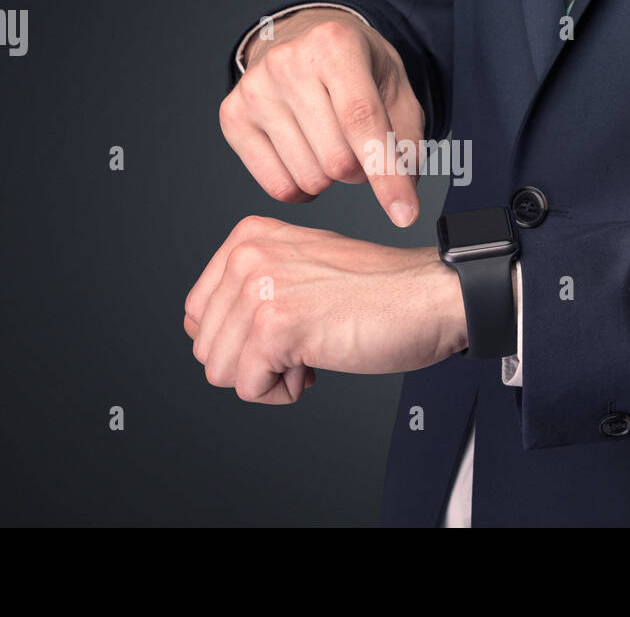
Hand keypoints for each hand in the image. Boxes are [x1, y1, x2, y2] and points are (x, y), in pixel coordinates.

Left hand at [184, 215, 466, 402]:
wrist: (431, 296)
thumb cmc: (382, 290)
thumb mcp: (302, 266)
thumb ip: (253, 285)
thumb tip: (207, 333)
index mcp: (248, 237)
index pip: (198, 313)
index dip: (241, 338)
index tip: (287, 327)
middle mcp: (247, 256)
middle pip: (206, 346)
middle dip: (254, 360)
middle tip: (305, 342)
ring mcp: (259, 290)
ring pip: (221, 371)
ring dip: (269, 376)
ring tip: (312, 350)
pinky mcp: (276, 328)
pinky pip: (249, 388)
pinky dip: (284, 391)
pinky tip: (317, 364)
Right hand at [221, 8, 424, 226]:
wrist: (302, 41)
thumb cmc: (356, 69)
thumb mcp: (396, 90)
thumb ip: (407, 143)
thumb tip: (401, 203)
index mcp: (334, 43)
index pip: (362, 122)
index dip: (387, 174)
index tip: (405, 215)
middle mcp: (287, 62)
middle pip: (337, 161)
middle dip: (359, 171)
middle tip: (358, 148)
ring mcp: (254, 90)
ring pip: (309, 178)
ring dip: (331, 178)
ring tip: (330, 145)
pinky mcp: (232, 117)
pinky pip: (278, 187)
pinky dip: (302, 189)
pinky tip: (307, 159)